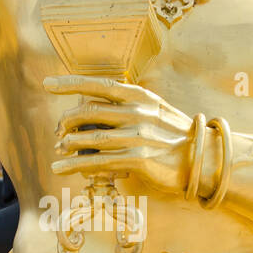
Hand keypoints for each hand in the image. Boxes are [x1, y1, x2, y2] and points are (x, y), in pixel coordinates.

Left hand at [46, 75, 194, 195]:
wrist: (205, 159)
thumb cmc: (176, 136)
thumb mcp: (155, 111)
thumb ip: (129, 107)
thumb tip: (96, 108)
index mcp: (139, 96)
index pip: (99, 85)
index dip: (70, 83)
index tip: (47, 83)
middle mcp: (137, 112)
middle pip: (88, 111)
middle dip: (67, 121)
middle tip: (58, 132)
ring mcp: (137, 135)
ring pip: (90, 137)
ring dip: (68, 144)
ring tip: (58, 150)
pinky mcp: (138, 159)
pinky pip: (98, 161)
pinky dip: (74, 165)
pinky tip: (59, 169)